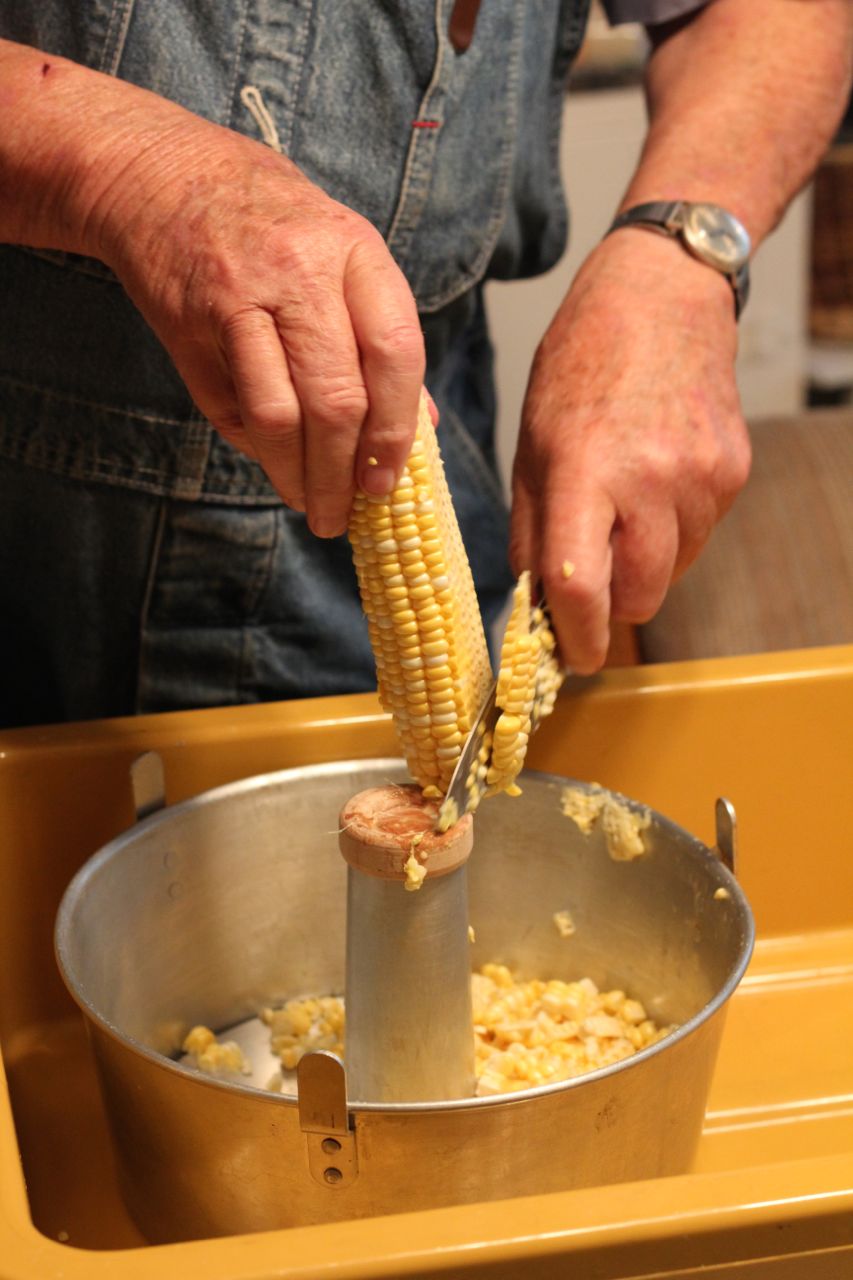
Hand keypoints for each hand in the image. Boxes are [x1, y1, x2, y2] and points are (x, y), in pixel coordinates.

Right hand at [93, 108, 423, 535]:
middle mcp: (300, 271)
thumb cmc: (272, 226)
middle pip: (337, 398)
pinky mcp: (191, 324)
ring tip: (311, 506)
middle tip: (346, 513)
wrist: (164, 176)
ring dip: (298, 476)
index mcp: (355, 252)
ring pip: (280, 415)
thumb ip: (380, 338)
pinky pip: (231, 406)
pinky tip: (275, 465)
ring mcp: (240, 297)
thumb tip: (420, 429)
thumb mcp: (342, 257)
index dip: (397, 431)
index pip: (395, 354)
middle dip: (344, 473)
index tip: (387, 480)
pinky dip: (257, 449)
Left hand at [510, 230, 750, 673]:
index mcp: (586, 468)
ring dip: (641, 565)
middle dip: (611, 607)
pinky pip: (698, 536)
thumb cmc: (583, 362)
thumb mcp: (531, 443)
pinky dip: (671, 531)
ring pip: (671, 572)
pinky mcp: (733, 473)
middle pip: (639, 598)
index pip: (581, 586)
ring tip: (621, 507)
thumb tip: (534, 602)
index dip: (575, 638)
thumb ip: (532, 528)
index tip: (568, 656)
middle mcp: (651, 479)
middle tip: (588, 584)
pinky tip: (654, 482)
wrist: (662, 295)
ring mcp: (701, 478)